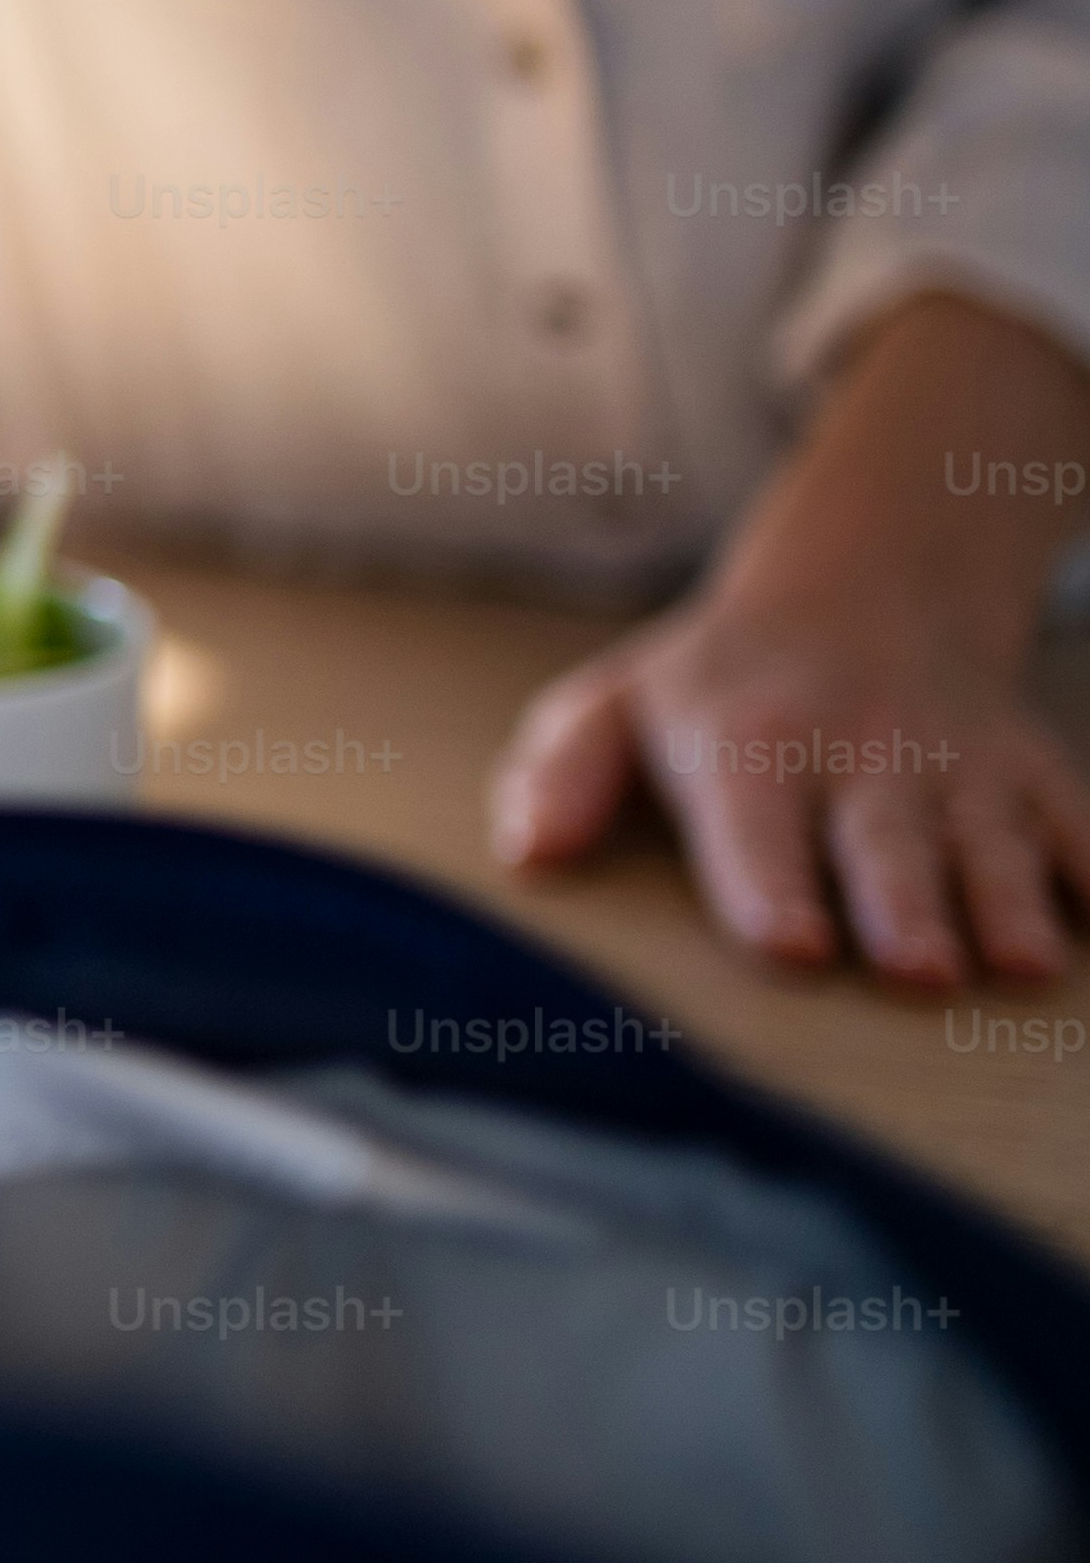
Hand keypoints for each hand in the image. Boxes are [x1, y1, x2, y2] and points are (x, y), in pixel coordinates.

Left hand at [494, 590, 1085, 987]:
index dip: (770, 886)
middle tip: (915, 971)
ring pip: (990, 839)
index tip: (789, 945)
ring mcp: (958, 765)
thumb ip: (561, 776)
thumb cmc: (716, 686)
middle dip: (904, 905)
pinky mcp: (1033, 773)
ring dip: (1008, 901)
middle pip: (885, 842)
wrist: (859, 590)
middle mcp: (862, 754)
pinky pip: (1082, 820)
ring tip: (1022, 963)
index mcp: (749, 747)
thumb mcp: (615, 707)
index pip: (756, 824)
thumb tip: (529, 854)